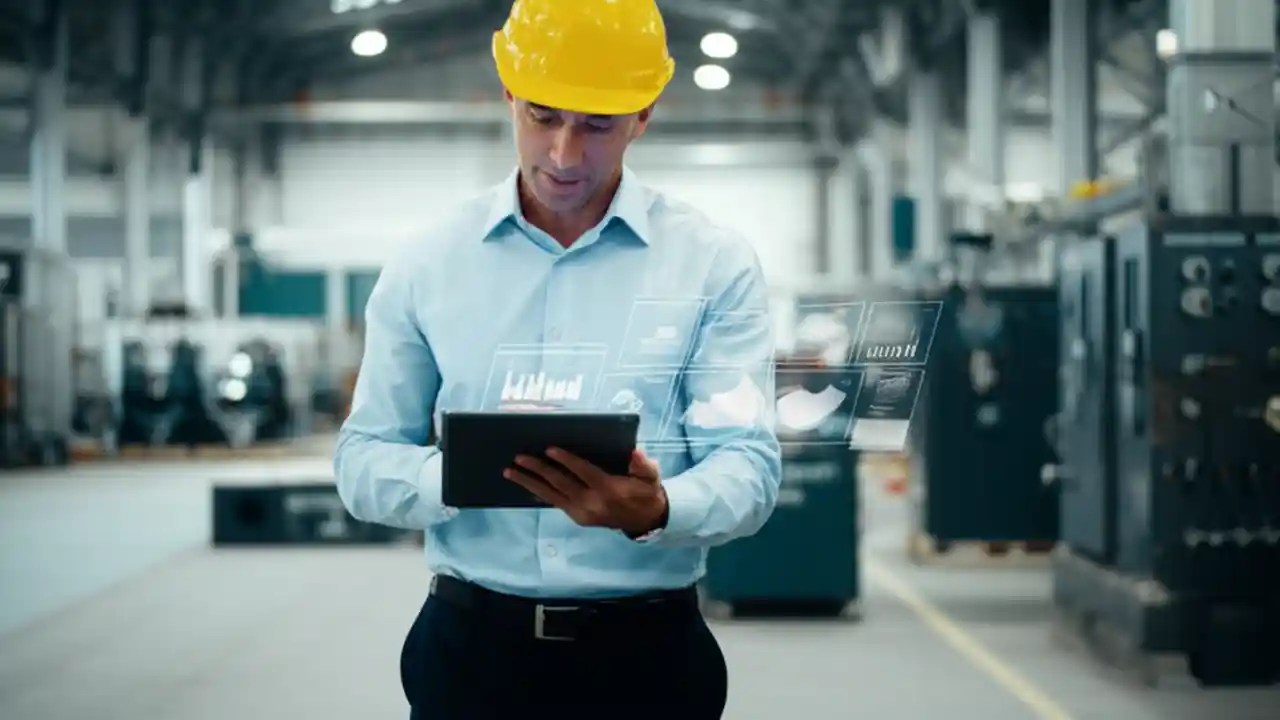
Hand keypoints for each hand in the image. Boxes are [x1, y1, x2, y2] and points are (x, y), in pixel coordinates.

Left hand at [504, 448, 667, 536]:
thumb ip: (644, 465)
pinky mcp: (577, 517)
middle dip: (538, 469)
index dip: (566, 460)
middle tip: (519, 457)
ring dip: (529, 482)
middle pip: (560, 483)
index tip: (549, 448)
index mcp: (609, 489)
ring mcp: (582, 512)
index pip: (583, 472)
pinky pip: (554, 502)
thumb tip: (634, 453)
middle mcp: (591, 503)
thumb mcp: (651, 476)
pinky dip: (537, 492)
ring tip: (510, 471)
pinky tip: (524, 483)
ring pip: (550, 495)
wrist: (645, 520)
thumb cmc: (645, 491)